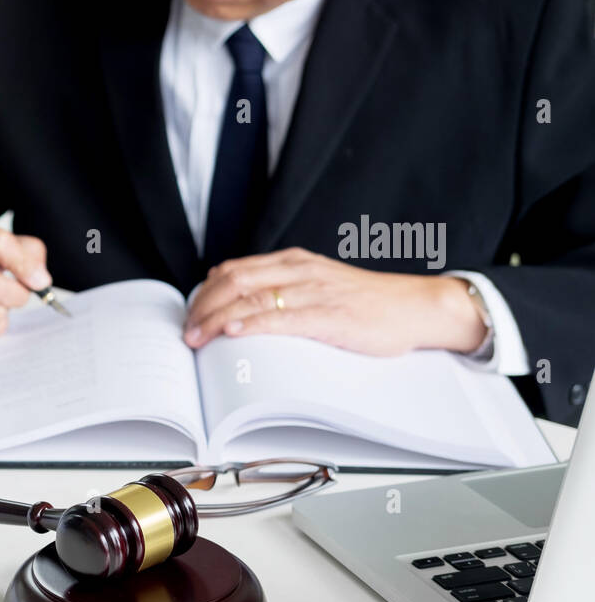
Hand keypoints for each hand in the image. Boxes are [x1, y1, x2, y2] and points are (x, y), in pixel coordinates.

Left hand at [182, 249, 487, 355]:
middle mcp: (300, 271)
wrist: (415, 307)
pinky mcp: (330, 315)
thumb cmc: (366, 304)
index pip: (234, 270)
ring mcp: (315, 291)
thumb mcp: (317, 288)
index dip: (205, 293)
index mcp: (293, 262)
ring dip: (218, 319)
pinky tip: (234, 332)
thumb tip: (238, 306)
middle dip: (203, 308)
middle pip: (235, 282)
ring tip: (197, 338)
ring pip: (253, 298)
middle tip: (186, 332)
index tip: (188, 314)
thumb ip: (282, 291)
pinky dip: (254, 323)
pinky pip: (284, 317)